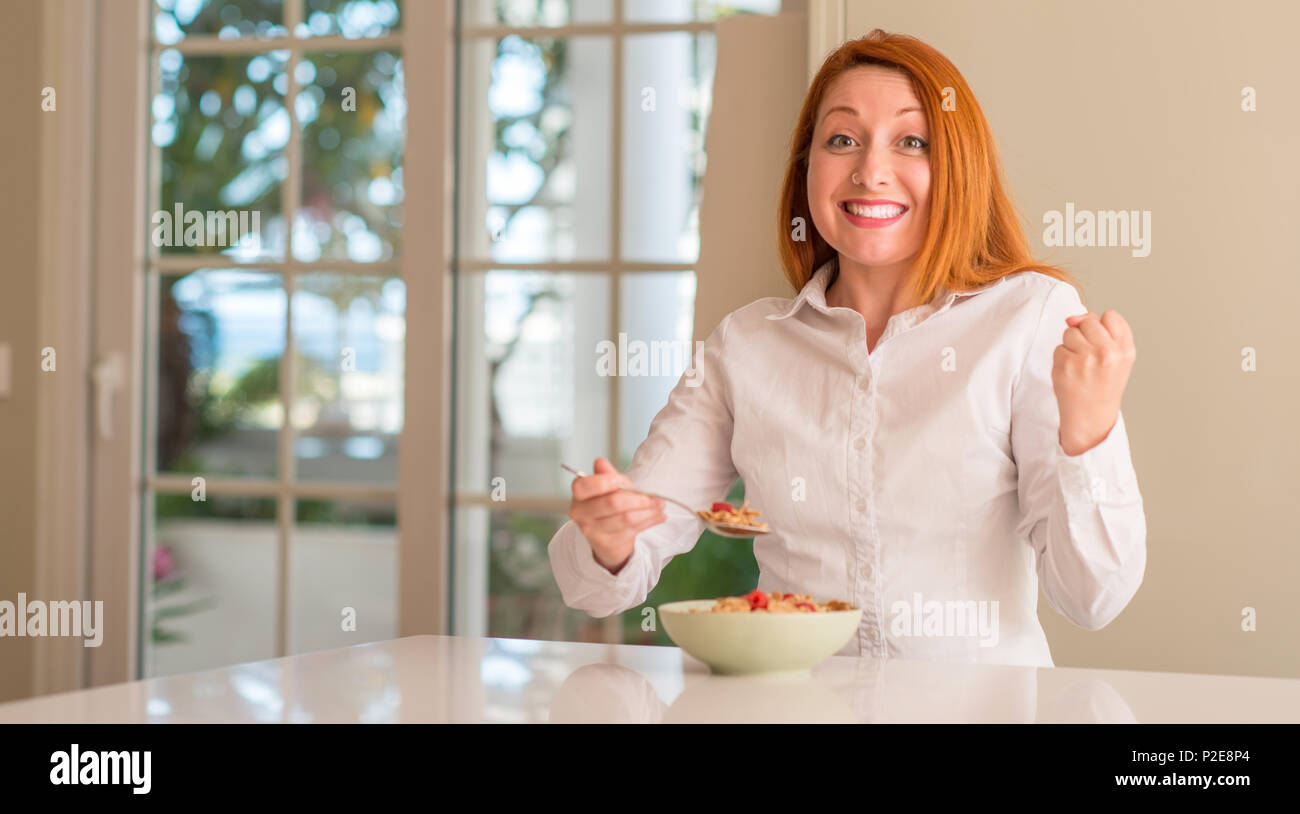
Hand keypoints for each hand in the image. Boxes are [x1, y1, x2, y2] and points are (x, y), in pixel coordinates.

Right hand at [569, 458, 665, 573]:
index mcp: (579, 494)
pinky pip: (632, 530)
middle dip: (639, 499)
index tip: (620, 480)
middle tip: (656, 498)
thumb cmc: (608, 506)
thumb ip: (606, 475)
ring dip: (648, 511)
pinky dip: (649, 521)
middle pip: (612, 503)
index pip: (584, 486)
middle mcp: (581, 513)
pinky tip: (658, 516)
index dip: (603, 482)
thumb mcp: (608, 488)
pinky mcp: (606, 544)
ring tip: (660, 505)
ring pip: (626, 518)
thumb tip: (600, 462)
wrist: (608, 537)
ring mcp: (592, 531)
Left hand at [1052, 309, 1135, 455]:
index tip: (1103, 345)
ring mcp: (1086, 358)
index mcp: (1126, 349)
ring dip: (1071, 346)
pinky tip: (1071, 373)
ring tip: (1080, 365)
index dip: (1102, 327)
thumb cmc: (1103, 383)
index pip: (1111, 316)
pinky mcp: (1065, 365)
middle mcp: (1108, 352)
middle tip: (1090, 358)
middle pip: (1088, 320)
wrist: (1091, 416)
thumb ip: (1102, 331)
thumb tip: (1071, 318)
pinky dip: (1061, 359)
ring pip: (1070, 331)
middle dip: (1085, 335)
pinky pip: (1058, 348)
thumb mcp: (1117, 357)